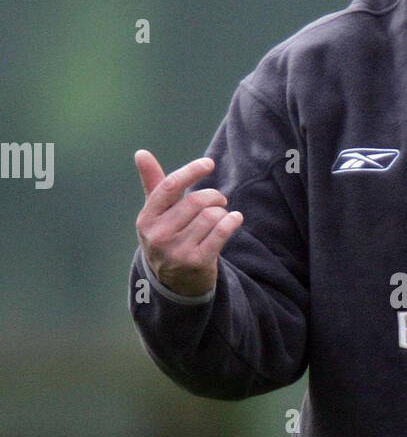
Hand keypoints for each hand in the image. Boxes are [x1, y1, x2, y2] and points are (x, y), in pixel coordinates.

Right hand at [134, 149, 242, 296]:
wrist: (174, 284)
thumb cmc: (167, 238)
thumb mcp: (156, 215)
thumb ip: (153, 184)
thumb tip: (141, 152)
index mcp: (147, 219)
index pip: (170, 187)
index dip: (191, 171)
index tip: (209, 164)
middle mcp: (158, 236)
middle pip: (196, 201)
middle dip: (213, 196)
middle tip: (219, 200)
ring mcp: (177, 251)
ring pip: (211, 216)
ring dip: (222, 212)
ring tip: (221, 215)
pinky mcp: (197, 262)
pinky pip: (220, 233)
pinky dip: (232, 222)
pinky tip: (235, 219)